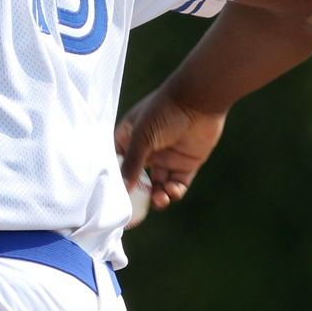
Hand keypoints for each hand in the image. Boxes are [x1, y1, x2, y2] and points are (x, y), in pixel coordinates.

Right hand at [114, 87, 226, 210]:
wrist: (198, 101)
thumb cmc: (163, 112)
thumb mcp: (142, 137)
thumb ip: (132, 163)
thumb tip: (122, 189)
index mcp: (129, 140)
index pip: (117, 165)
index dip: (115, 181)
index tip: (112, 199)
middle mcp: (146, 152)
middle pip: (137, 181)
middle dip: (137, 196)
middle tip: (136, 209)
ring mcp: (166, 159)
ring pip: (157, 187)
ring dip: (157, 197)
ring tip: (159, 198)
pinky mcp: (185, 165)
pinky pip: (176, 186)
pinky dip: (173, 193)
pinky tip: (172, 191)